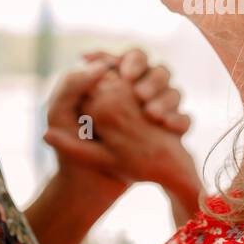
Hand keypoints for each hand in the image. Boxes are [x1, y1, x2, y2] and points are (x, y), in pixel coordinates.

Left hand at [45, 49, 199, 201]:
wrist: (90, 185)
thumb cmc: (68, 146)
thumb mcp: (60, 113)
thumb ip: (72, 84)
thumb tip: (101, 66)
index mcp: (110, 82)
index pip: (130, 59)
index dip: (131, 61)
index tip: (124, 73)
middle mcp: (136, 93)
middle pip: (157, 71)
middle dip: (152, 80)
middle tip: (139, 95)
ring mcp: (155, 110)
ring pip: (174, 92)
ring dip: (167, 99)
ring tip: (153, 115)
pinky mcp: (167, 131)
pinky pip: (184, 120)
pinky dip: (179, 121)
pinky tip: (167, 127)